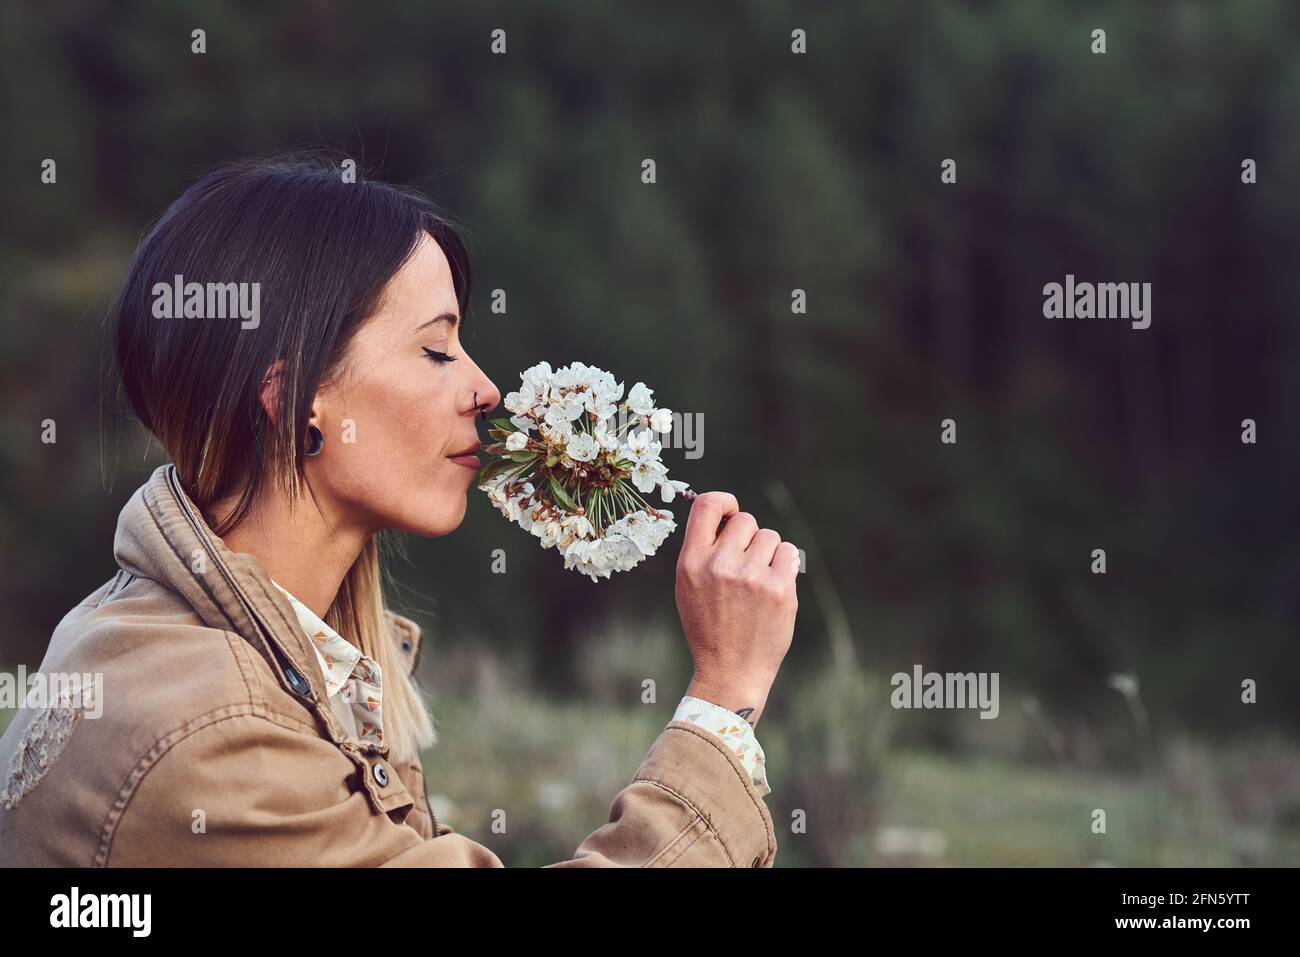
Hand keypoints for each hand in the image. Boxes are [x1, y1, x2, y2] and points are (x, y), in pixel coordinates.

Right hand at [674, 491, 798, 726]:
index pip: (707, 505)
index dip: (724, 502)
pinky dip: (784, 564)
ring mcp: (751, 576)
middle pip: (745, 520)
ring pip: (769, 536)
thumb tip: (728, 515)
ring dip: (767, 553)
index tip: (731, 513)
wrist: (730, 671)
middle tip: (744, 565)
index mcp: (691, 562)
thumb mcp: (689, 587)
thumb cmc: (709, 626)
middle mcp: (720, 565)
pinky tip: (774, 585)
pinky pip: (789, 552)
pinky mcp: (780, 589)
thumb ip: (703, 550)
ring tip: (757, 581)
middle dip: (748, 537)